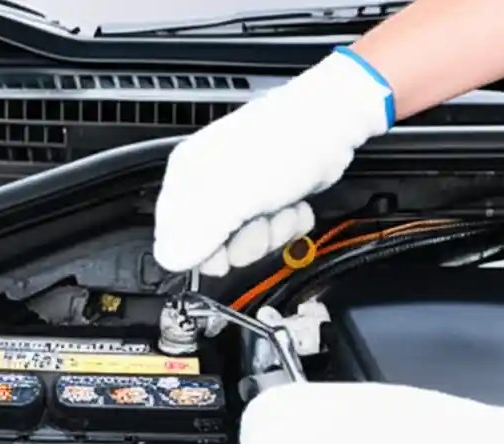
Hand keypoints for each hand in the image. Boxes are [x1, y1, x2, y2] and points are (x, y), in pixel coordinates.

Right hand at [152, 49, 394, 275]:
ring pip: (247, 243)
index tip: (224, 249)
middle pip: (214, 247)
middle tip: (259, 221)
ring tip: (282, 208)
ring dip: (272, 233)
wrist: (331, 124)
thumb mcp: (233, 194)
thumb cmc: (282, 144)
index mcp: (187, 177)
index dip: (202, 252)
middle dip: (245, 243)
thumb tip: (171, 258)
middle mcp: (209, 186)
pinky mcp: (269, 199)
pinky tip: (293, 206)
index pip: (174, 239)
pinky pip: (271, 232)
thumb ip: (199, 230)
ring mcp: (240, 193)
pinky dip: (288, 225)